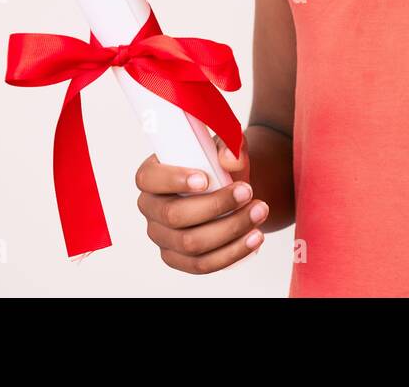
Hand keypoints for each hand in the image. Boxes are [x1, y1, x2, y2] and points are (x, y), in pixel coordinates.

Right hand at [135, 132, 268, 273]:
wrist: (233, 188)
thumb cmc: (219, 165)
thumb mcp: (227, 144)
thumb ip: (230, 143)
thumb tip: (231, 158)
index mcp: (152, 176)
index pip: (149, 179)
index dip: (173, 180)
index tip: (205, 179)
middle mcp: (151, 208)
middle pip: (174, 215)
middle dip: (216, 205)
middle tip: (248, 192)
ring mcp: (162, 237)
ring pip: (191, 243)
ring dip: (230, 229)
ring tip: (259, 212)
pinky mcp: (179, 258)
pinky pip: (202, 265)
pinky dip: (231, 253)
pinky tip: (254, 237)